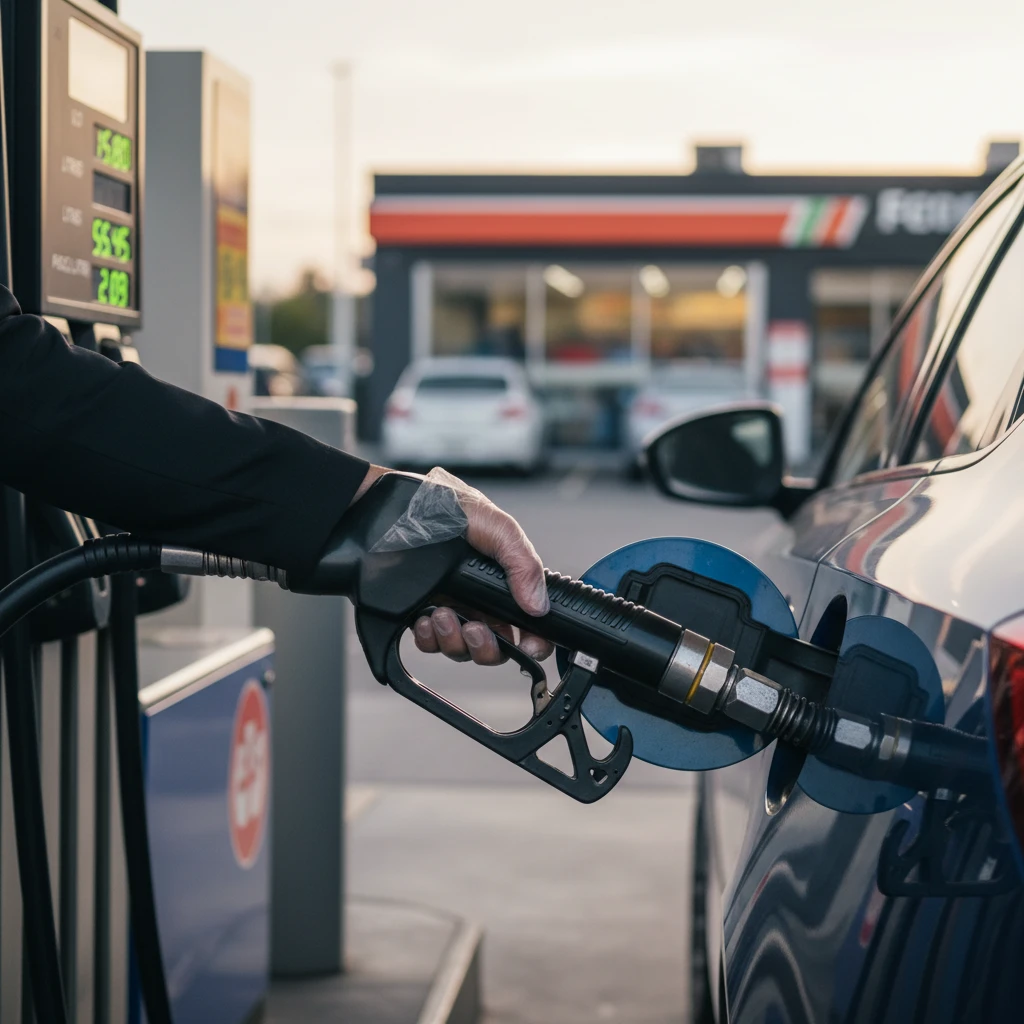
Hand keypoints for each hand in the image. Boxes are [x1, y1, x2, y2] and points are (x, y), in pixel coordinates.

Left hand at [357, 465, 552, 665]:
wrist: (385, 509)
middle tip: (475, 629)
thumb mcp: (492, 525)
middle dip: (488, 647)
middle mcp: (477, 597)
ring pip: (462, 650)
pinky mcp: (417, 614)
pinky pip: (429, 644)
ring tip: (441, 615)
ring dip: (455, 641)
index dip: (534, 641)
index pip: (527, 621)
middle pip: (495, 646)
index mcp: (500, 578)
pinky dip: (429, 639)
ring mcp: (448, 606)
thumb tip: (538, 604)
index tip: (529, 646)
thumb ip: (521, 563)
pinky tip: (423, 618)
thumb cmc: (439, 505)